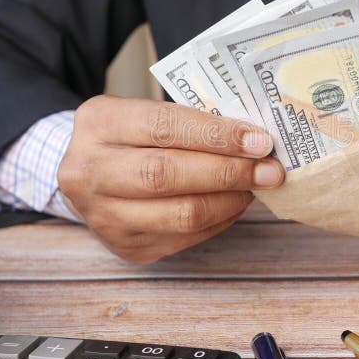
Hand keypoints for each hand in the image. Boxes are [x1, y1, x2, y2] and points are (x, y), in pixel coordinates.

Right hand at [57, 95, 284, 262]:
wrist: (88, 174)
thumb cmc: (133, 137)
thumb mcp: (147, 112)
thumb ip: (193, 122)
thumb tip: (254, 141)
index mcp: (99, 122)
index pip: (163, 127)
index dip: (216, 135)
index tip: (258, 140)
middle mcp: (90, 171)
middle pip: (166, 175)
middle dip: (227, 172)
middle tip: (269, 170)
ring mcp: (103, 215)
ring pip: (179, 214)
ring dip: (229, 200)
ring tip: (256, 186)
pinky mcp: (125, 246)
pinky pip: (185, 237)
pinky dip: (220, 219)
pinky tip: (234, 202)